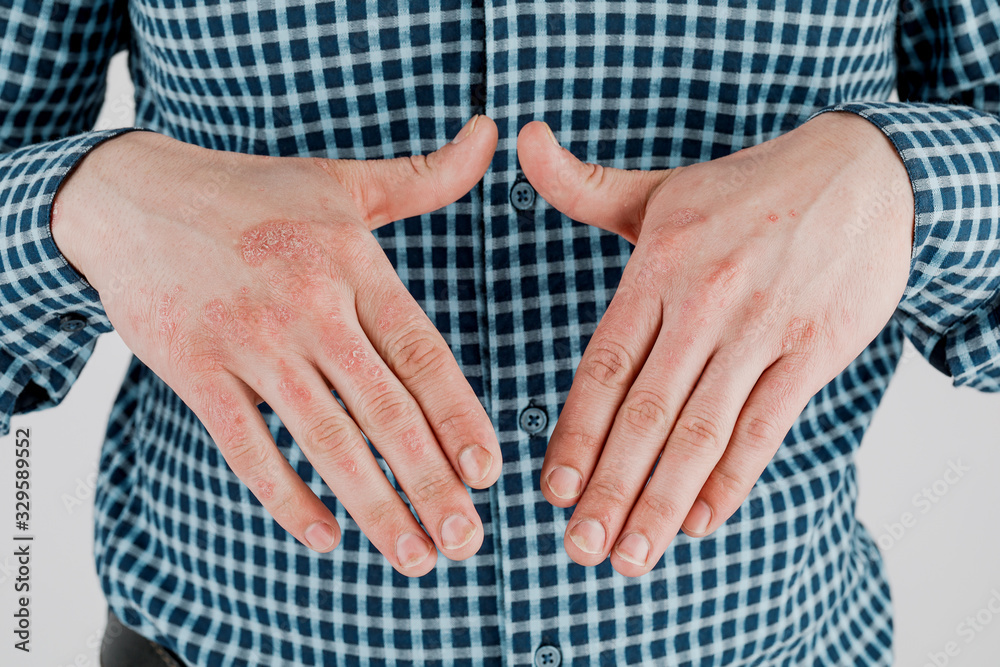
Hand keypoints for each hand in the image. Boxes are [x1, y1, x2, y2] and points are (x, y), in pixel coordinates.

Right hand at [52, 117, 500, 575]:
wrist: (136, 199)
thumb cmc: (255, 196)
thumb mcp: (345, 182)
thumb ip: (427, 176)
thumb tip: (493, 133)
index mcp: (352, 264)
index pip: (422, 355)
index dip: (460, 417)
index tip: (490, 472)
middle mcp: (307, 307)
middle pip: (383, 411)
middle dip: (431, 483)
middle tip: (469, 539)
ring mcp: (250, 343)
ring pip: (325, 440)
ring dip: (376, 507)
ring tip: (417, 555)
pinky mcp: (197, 372)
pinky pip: (248, 449)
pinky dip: (287, 497)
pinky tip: (326, 537)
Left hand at [517, 112, 913, 575]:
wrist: (862, 176)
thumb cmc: (747, 191)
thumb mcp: (660, 189)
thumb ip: (583, 186)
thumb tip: (520, 141)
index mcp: (657, 268)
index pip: (604, 367)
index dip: (575, 434)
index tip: (553, 490)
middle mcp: (704, 303)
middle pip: (646, 413)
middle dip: (611, 488)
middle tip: (581, 548)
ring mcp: (761, 330)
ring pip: (702, 432)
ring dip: (663, 501)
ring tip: (632, 556)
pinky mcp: (813, 352)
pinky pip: (765, 428)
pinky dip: (732, 480)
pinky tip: (700, 520)